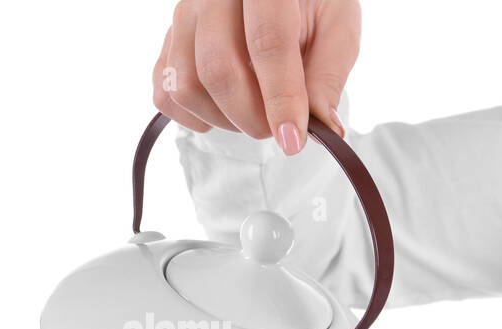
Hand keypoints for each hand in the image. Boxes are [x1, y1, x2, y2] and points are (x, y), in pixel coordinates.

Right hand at [152, 0, 361, 151]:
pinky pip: (164, 90)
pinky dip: (194, 116)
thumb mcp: (337, 26)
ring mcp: (184, 12)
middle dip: (252, 117)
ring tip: (257, 115)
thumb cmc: (312, 2)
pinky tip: (226, 111)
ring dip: (224, 119)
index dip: (280, 98)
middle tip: (282, 130)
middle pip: (217, 68)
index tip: (293, 141)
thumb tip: (324, 127)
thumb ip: (328, 73)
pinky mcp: (170, 36)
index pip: (266, 42)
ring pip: (185, 84)